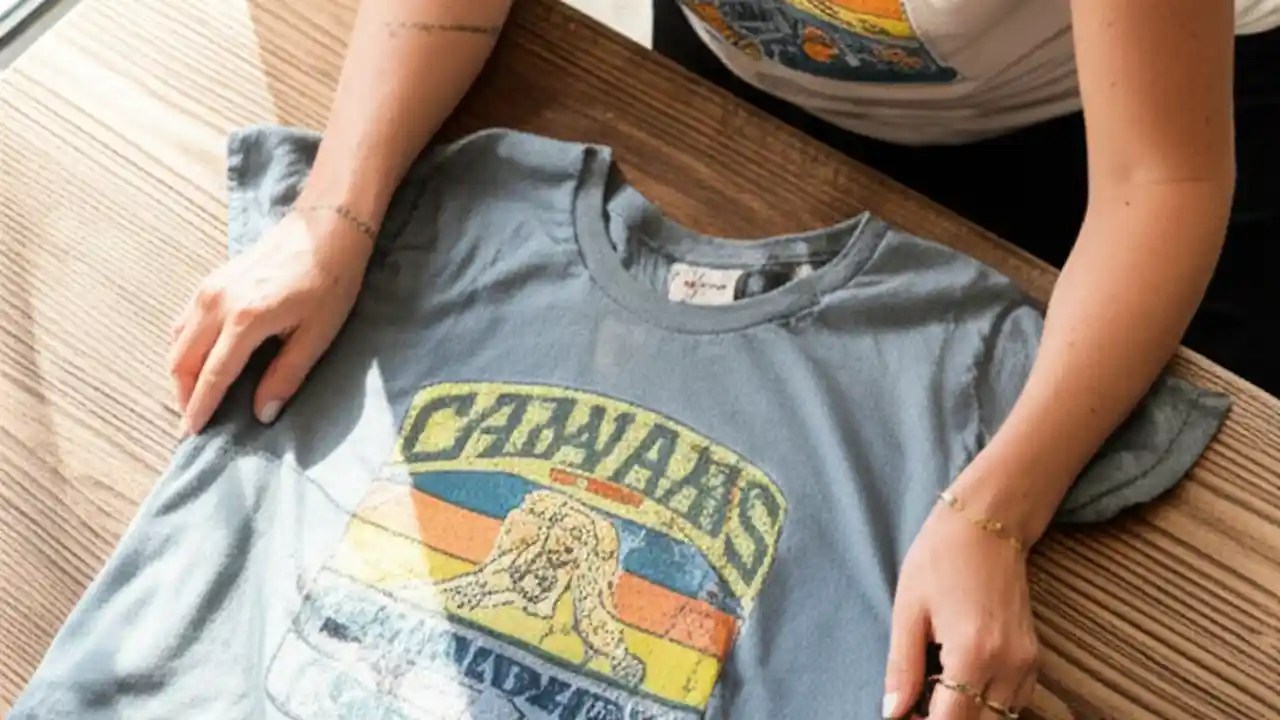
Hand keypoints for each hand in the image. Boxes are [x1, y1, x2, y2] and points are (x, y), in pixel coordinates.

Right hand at [168, 209, 372, 434]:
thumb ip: (286, 375)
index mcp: (245, 320)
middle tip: (193, 422)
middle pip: (182, 360)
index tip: (192, 434)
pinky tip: (198, 363)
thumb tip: (262, 414)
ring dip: (180, 373)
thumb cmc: (329, 281)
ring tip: (195, 398)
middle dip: (183, 395)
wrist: (325, 230)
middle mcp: (217, 304)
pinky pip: (183, 323)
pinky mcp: (210, 282)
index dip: (200, 407)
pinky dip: (183, 349)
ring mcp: (208, 289)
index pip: (212, 375)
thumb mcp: (317, 335)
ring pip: (176, 341)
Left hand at [882, 497, 1038, 718]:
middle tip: (914, 708)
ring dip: (967, 716)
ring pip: (999, 718)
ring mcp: (1026, 663)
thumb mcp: (908, 610)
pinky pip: (1013, 702)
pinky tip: (959, 685)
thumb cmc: (940, 558)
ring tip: (933, 694)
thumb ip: (901, 667)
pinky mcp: (1033, 657)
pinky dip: (987, 705)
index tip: (903, 716)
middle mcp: (1007, 665)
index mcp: (972, 654)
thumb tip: (892, 713)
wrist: (987, 523)